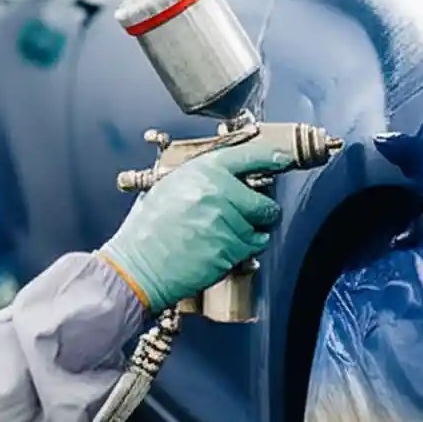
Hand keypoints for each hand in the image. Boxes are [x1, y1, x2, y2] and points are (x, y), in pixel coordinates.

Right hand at [97, 142, 292, 312]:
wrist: (138, 265)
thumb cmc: (148, 229)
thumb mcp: (169, 187)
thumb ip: (202, 177)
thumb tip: (232, 174)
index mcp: (203, 171)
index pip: (248, 156)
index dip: (272, 157)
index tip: (284, 160)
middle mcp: (219, 192)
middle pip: (264, 201)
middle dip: (262, 211)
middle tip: (248, 217)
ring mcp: (226, 222)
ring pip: (260, 228)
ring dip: (251, 233)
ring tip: (223, 235)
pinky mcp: (230, 249)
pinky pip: (252, 247)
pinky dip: (244, 250)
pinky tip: (221, 249)